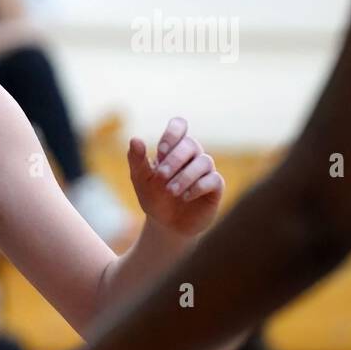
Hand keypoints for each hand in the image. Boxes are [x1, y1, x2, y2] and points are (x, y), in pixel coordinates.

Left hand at [127, 117, 223, 237]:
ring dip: (185, 176)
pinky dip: (198, 187)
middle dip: (174, 159)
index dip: (172, 134)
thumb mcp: (140, 179)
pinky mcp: (215, 187)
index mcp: (173, 148)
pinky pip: (214, 179)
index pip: (179, 125)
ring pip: (204, 161)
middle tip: (161, 176)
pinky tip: (185, 197)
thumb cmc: (153, 197)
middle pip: (191, 144)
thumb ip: (137, 159)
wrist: (166, 224)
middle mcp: (192, 155)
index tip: (160, 151)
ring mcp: (205, 170)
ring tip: (171, 191)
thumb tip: (135, 139)